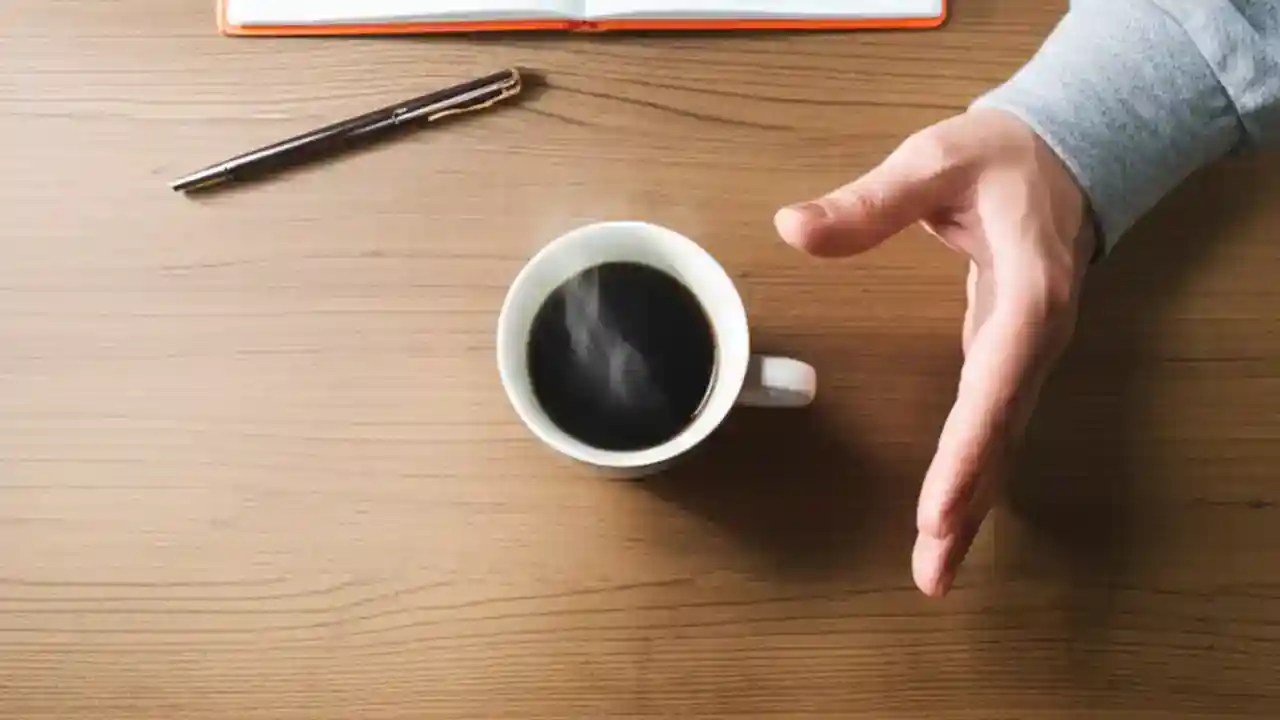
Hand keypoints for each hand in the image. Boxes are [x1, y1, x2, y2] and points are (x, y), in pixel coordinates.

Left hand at [775, 109, 1094, 596]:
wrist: (1070, 153)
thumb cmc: (1003, 156)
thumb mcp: (936, 160)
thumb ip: (871, 200)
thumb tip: (793, 229)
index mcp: (1031, 290)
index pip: (998, 380)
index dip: (970, 448)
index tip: (939, 510)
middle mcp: (1039, 335)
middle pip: (1003, 432)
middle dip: (968, 503)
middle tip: (932, 572)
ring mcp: (1029, 352)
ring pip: (1001, 441)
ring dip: (971, 506)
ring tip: (936, 572)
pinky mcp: (1011, 357)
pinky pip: (993, 427)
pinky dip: (972, 474)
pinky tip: (948, 516)